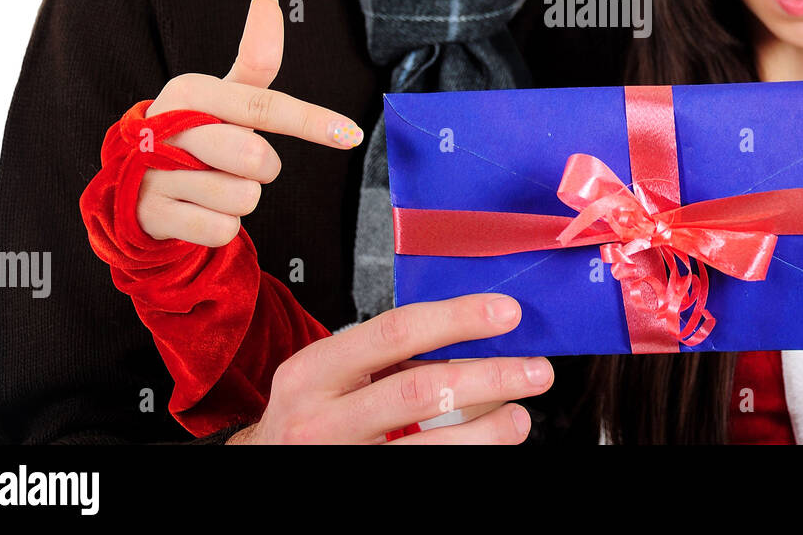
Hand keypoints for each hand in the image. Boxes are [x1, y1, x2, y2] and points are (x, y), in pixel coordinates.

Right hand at [137, 0, 364, 246]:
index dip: (311, 121)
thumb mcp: (224, 97)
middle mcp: (166, 127)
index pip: (264, 106)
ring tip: (209, 185)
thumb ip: (255, 58)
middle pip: (256, 158)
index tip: (350, 134)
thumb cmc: (197, 133)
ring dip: (239, 200)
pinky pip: (219, 230)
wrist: (137, 186)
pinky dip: (219, 226)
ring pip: (242, 199)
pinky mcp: (149, 215)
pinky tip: (195, 211)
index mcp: (191, 91)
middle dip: (262, 168)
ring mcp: (152, 172)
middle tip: (239, 163)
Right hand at [226, 294, 553, 443]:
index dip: (457, 319)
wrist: (264, 466)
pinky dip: (465, 457)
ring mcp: (342, 462)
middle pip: (420, 392)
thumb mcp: (333, 374)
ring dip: (488, 431)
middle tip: (538, 370)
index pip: (395, 332)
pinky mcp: (361, 490)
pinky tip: (490, 445)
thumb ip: (391, 355)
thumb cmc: (313, 411)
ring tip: (521, 417)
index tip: (507, 313)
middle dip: (489, 377)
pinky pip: (423, 473)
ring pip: (428, 448)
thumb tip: (478, 332)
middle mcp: (321, 420)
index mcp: (313, 372)